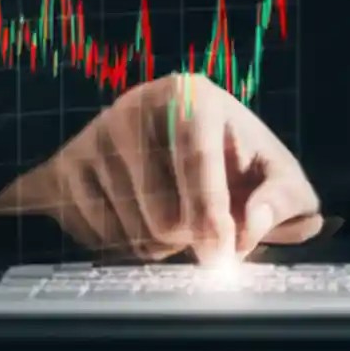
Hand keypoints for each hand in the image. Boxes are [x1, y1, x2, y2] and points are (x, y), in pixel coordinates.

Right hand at [0, 73, 323, 264]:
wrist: (181, 150)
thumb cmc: (240, 164)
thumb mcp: (280, 175)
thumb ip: (284, 198)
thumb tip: (252, 225)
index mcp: (191, 96)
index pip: (196, 156)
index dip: (210, 210)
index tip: (220, 254)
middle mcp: (133, 107)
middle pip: (162, 211)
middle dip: (192, 239)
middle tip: (205, 228)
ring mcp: (92, 138)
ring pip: (130, 234)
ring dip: (161, 247)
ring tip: (174, 218)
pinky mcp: (65, 170)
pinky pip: (97, 240)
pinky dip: (126, 248)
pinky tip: (140, 221)